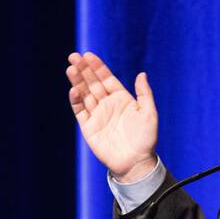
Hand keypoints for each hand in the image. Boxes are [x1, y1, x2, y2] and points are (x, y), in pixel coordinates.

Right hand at [65, 52, 157, 180]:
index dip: (98, 67)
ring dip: (77, 81)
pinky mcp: (89, 127)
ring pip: (84, 94)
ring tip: (71, 68)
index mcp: (121, 99)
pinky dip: (76, 100)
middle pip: (92, 83)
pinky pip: (80, 111)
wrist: (136, 163)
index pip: (106, 79)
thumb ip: (144, 94)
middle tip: (74, 56)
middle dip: (83, 70)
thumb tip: (142, 74)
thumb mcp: (149, 114)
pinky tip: (74, 90)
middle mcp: (107, 105)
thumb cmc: (145, 139)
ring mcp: (97, 115)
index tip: (89, 55)